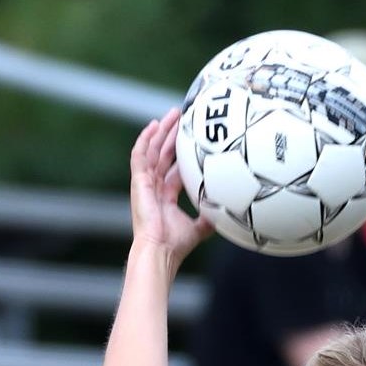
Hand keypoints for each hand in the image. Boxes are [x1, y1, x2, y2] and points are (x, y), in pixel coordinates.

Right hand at [129, 110, 211, 265]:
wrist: (160, 250)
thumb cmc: (176, 244)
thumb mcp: (200, 227)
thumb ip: (210, 217)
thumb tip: (227, 211)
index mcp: (165, 196)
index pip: (173, 168)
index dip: (181, 153)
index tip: (191, 139)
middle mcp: (155, 187)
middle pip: (163, 154)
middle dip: (172, 135)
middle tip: (183, 117)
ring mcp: (145, 183)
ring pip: (153, 150)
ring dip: (162, 131)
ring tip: (172, 114)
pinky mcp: (138, 182)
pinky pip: (140, 155)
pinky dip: (145, 140)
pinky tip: (153, 126)